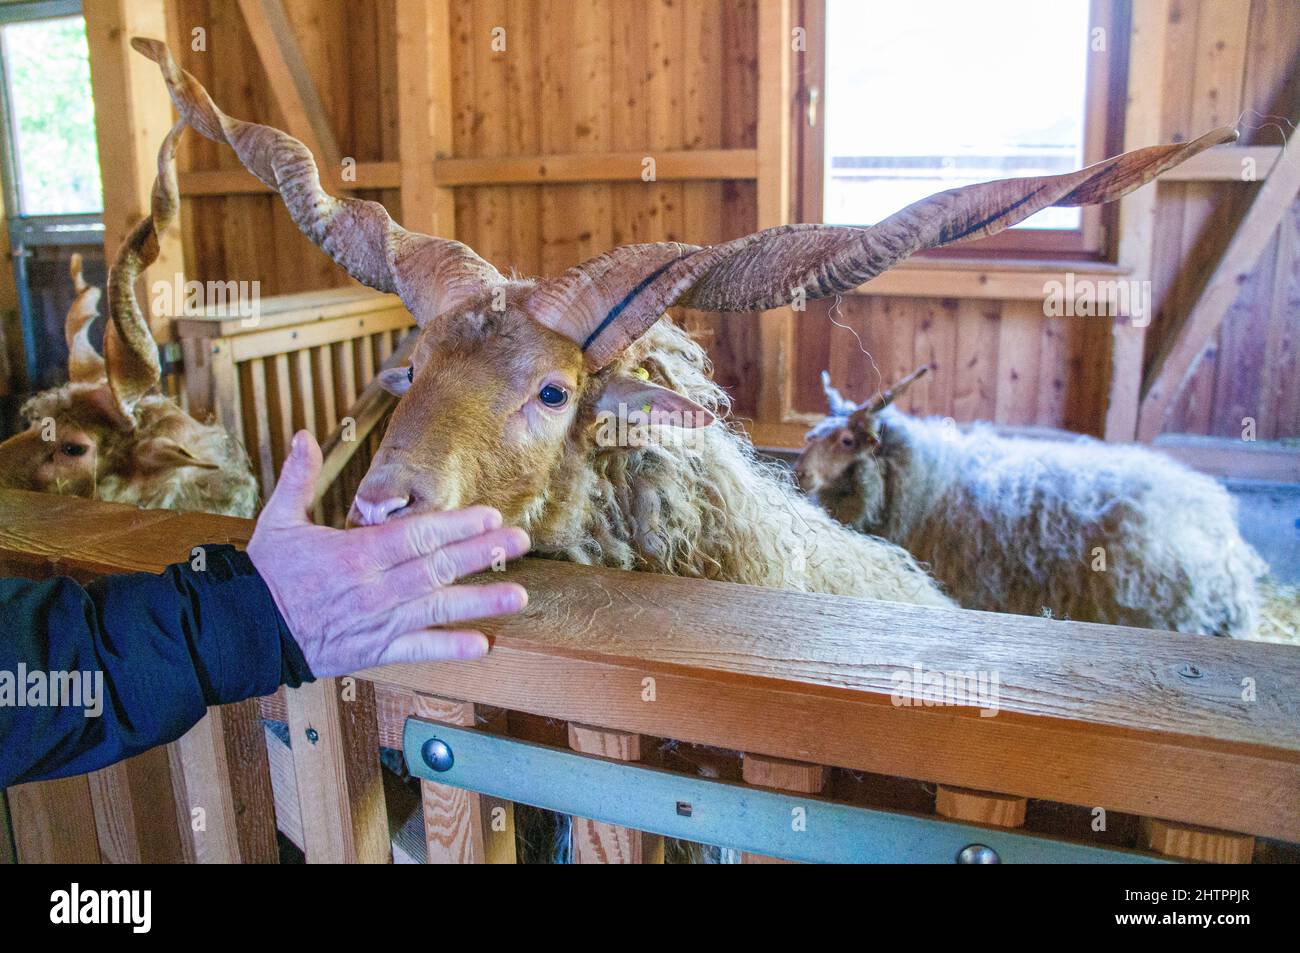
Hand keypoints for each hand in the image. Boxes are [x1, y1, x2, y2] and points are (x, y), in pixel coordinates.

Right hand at [247, 431, 528, 676]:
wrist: (245, 630)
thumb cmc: (266, 575)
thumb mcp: (278, 520)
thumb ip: (298, 478)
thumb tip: (303, 436)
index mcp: (355, 553)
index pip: (416, 535)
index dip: (456, 525)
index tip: (489, 515)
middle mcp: (374, 588)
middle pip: (438, 567)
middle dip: (483, 553)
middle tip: (521, 541)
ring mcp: (378, 621)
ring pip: (438, 609)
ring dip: (481, 601)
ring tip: (519, 596)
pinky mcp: (375, 649)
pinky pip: (419, 649)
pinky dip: (450, 649)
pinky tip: (482, 645)